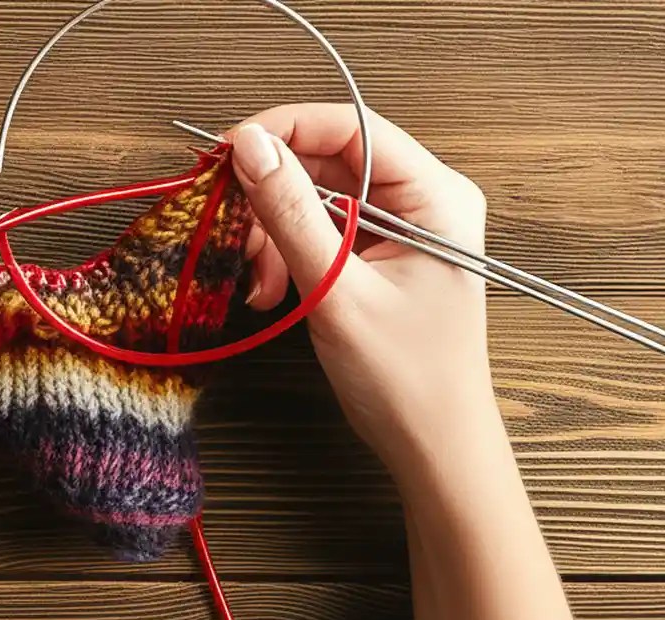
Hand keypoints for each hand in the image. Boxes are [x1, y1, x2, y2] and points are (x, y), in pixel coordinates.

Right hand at [227, 103, 491, 472]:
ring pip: (316, 198)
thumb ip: (290, 214)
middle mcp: (423, 201)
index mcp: (436, 196)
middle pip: (330, 160)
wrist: (433, 447)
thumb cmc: (407, 378)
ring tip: (256, 280)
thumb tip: (249, 147)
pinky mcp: (378, 256)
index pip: (353, 127)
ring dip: (272, 231)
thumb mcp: (338, 291)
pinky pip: (320, 231)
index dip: (285, 129)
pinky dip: (285, 254)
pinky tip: (268, 290)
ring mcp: (400, 229)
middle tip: (228, 221)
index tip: (228, 150)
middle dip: (272, 192)